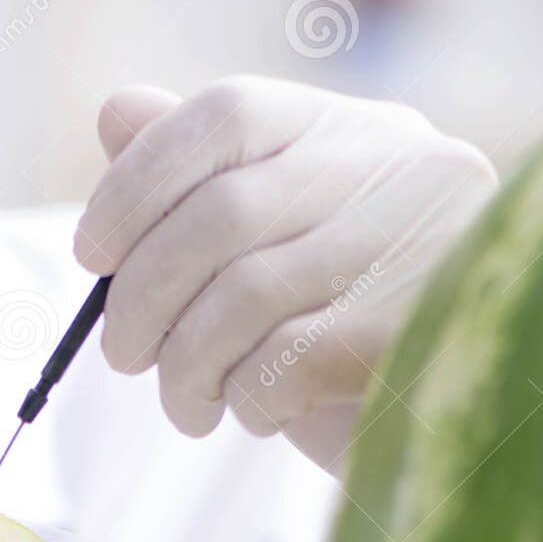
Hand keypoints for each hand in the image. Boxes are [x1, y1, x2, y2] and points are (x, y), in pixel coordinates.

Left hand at [74, 77, 497, 471]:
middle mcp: (403, 166)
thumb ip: (198, 181)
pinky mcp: (424, 330)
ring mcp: (426, 243)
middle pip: (221, 216)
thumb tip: (117, 111)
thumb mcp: (267, 251)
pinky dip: (244, 397)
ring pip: (245, 295)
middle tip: (124, 355)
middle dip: (143, 298)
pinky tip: (253, 414)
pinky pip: (286, 361)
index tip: (93, 255)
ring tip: (185, 402)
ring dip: (185, 365)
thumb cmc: (340, 333)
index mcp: (353, 130)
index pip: (225, 112)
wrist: (448, 430)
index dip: (135, 184)